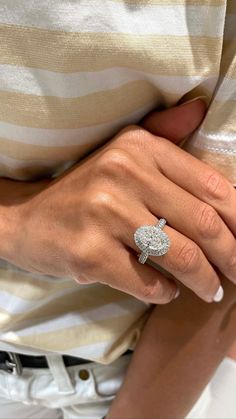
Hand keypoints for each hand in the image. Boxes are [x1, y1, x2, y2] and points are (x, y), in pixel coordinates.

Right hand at [2, 100, 235, 303]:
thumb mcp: (122, 151)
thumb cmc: (84, 189)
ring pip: (180, 255)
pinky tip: (167, 291)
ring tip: (211, 289)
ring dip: (203, 280)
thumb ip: (164, 132)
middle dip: (230, 256)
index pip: (210, 185)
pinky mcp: (90, 254)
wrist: (28, 217)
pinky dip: (164, 292)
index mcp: (138, 148)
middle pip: (202, 222)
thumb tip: (200, 109)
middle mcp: (123, 174)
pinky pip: (146, 280)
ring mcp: (105, 214)